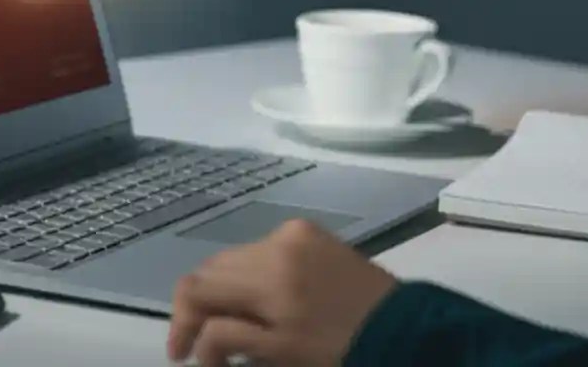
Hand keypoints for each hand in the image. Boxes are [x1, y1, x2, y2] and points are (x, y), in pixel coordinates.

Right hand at [168, 219, 396, 366]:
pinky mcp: (311, 232)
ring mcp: (294, 233)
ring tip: (237, 327)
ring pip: (237, 259)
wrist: (407, 329)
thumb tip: (199, 344)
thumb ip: (230, 339)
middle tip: (207, 347)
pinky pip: (265, 251)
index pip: (197, 288)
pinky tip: (266, 303)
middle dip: (202, 308)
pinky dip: (255, 276)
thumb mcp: (280, 353)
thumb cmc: (341, 351)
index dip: (180, 323)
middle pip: (212, 269)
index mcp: (268, 276)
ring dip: (227, 291)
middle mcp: (275, 242)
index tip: (182, 357)